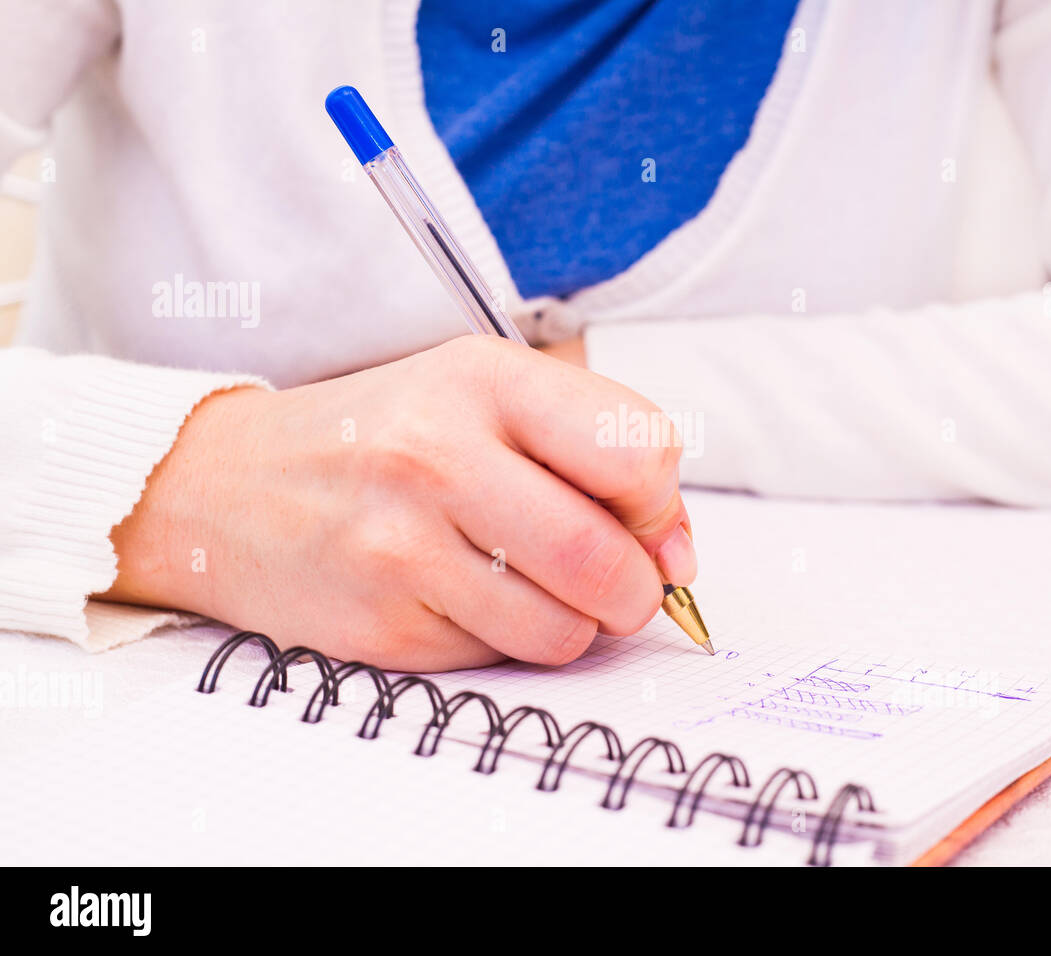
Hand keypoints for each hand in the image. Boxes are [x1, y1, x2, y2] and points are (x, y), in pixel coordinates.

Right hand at [101, 336, 694, 670]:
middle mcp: (438, 455)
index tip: (646, 522)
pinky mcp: (380, 626)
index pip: (636, 451)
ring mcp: (401, 546)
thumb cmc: (381, 437)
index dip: (662, 505)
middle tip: (621, 586)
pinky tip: (468, 602)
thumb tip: (679, 554)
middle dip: (636, 591)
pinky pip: (501, 662)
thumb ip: (596, 454)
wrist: (228, 487)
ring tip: (535, 589)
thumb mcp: (485, 399)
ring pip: (564, 629)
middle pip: (603, 557)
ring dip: (578, 626)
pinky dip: (511, 645)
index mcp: (484, 380)